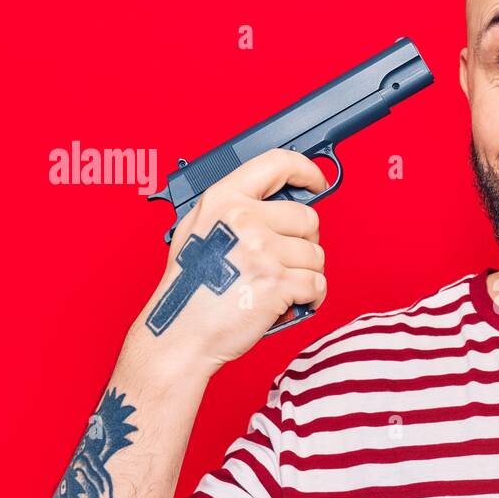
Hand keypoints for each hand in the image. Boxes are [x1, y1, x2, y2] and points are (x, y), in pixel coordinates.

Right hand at [130, 148, 330, 375]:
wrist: (181, 334)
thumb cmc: (190, 289)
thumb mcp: (199, 230)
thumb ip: (234, 210)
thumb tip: (280, 203)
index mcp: (223, 199)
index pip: (277, 163)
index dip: (305, 170)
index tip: (317, 182)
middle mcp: (243, 219)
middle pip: (308, 218)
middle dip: (304, 243)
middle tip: (285, 262)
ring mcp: (261, 250)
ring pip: (316, 255)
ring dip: (306, 275)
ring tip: (279, 287)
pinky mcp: (277, 282)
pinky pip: (318, 284)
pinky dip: (311, 298)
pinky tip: (290, 304)